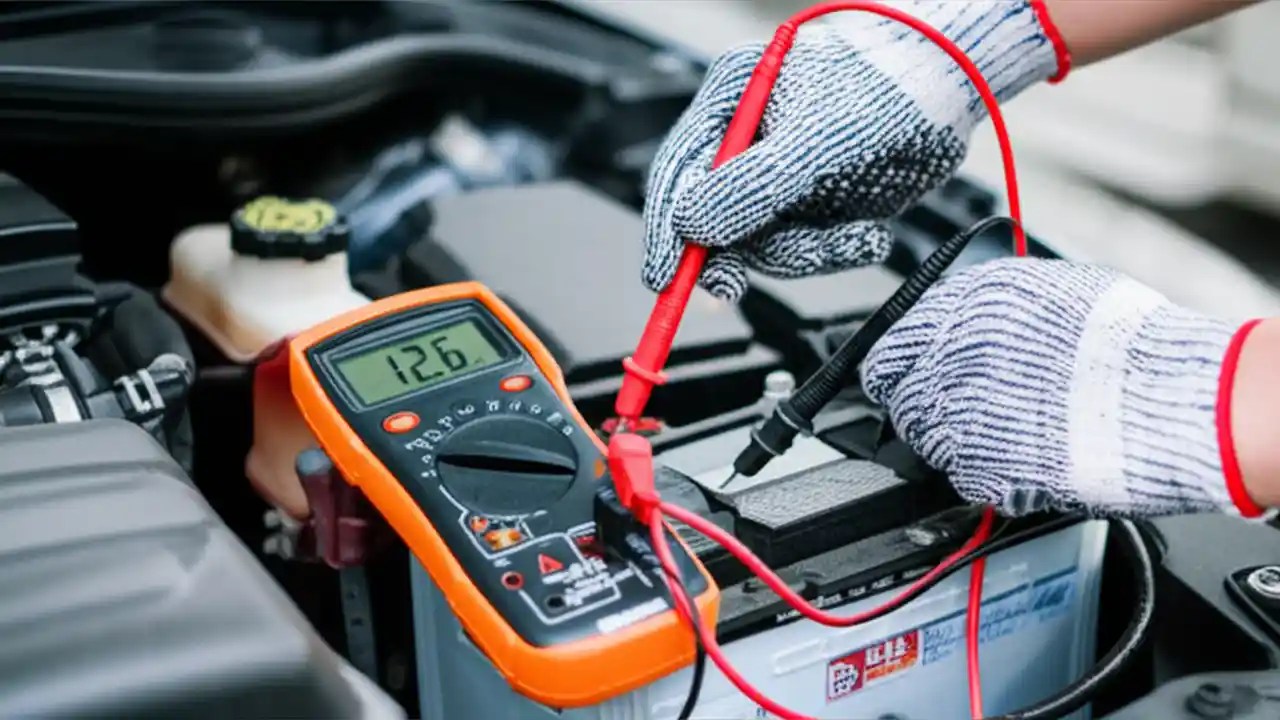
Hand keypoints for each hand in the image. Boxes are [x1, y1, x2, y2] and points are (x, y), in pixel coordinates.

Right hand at [642, 1, 1063, 301]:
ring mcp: (780, 175)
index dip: (665, 230)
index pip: (676, 174)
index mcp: (730, 103)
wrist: (956, 93)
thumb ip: (749, 190)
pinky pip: (804, 247)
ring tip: (856, 237)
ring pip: (761, 243)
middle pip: (712, 219)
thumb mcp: (814, 147)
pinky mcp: (814, 201)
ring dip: (806, 254)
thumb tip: (690, 230)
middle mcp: (746, 140)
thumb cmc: (887, 97)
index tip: (662, 279)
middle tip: (731, 291)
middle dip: (737, 255)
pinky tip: (868, 234)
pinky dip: (835, 251)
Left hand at [861, 258, 1257, 516]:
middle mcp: (946, 360)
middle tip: (970, 412)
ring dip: (958, 442)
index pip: (889, 347)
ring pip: (927, 443)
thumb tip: (966, 318)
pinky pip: (963, 478)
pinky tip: (1030, 458)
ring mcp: (956, 418)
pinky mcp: (977, 468)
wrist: (1164, 398)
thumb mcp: (1050, 291)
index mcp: (962, 309)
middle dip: (925, 408)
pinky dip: (989, 474)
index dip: (897, 368)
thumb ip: (990, 309)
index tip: (900, 380)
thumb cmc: (1127, 343)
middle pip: (900, 400)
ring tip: (1015, 433)